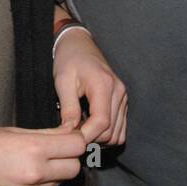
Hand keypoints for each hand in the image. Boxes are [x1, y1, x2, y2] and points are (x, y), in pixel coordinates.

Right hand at [0, 125, 86, 185]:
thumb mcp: (13, 131)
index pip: (78, 146)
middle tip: (55, 152)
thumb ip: (46, 135)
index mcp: (33, 150)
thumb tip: (71, 133)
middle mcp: (34, 175)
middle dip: (69, 159)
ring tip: (31, 164)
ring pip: (59, 185)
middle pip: (74, 169)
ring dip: (53, 175)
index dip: (76, 139)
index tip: (69, 137)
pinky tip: (21, 178)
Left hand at [54, 28, 126, 145]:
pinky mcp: (123, 102)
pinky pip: (120, 130)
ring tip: (80, 132)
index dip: (86, 136)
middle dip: (90, 139)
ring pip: (117, 134)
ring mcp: (123, 97)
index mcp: (104, 85)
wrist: (79, 45)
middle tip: (70, 135)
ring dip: (98, 139)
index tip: (69, 140)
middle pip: (110, 131)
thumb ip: (68, 108)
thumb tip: (69, 133)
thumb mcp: (63, 81)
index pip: (101, 122)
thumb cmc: (69, 60)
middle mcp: (119, 92)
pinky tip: (90, 128)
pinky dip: (107, 135)